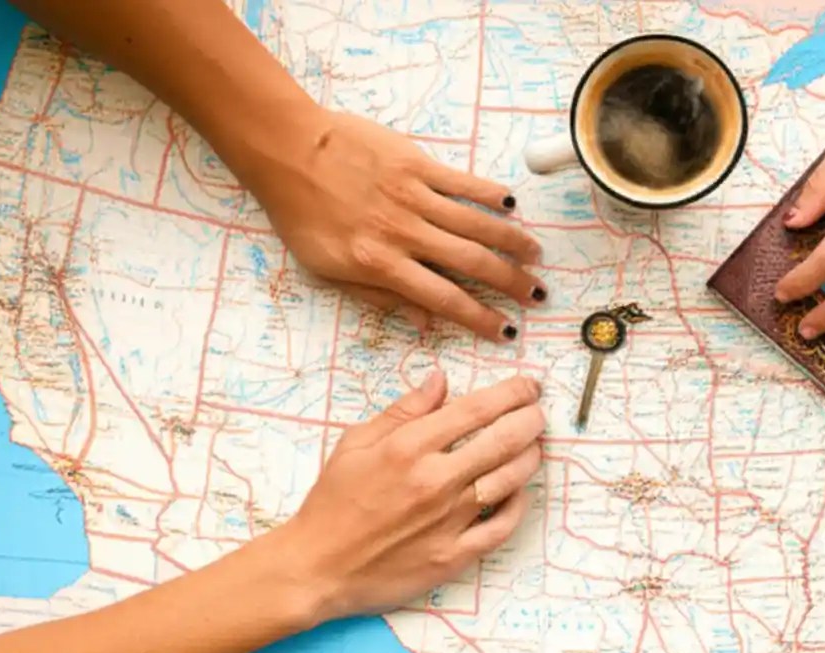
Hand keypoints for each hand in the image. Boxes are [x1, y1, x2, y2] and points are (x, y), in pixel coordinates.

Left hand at [251, 109, 546, 342]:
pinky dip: (491, 196)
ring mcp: (412, 195)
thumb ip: (380, 298)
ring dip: (511, 242)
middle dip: (510, 283)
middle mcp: (402, 232)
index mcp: (379, 264)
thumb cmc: (301, 214)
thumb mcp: (328, 270)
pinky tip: (512, 208)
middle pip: (471, 264)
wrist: (287, 150)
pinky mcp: (415, 163)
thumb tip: (427, 325)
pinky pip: (463, 183)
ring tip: (535, 256)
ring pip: (475, 224)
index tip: (507, 331)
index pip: (444, 299)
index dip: (481, 318)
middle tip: (537, 296)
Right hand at [282, 371, 544, 622]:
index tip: (529, 386)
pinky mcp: (453, 556)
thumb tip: (441, 379)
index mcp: (409, 448)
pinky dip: (518, 504)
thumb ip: (405, 410)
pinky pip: (502, 526)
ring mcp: (448, 520)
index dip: (513, 393)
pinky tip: (519, 491)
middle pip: (504, 440)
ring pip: (511, 479)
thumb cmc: (332, 503)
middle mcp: (435, 480)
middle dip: (532, 419)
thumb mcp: (356, 443)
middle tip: (539, 412)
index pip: (477, 410)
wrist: (316, 567)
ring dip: (531, 457)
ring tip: (534, 446)